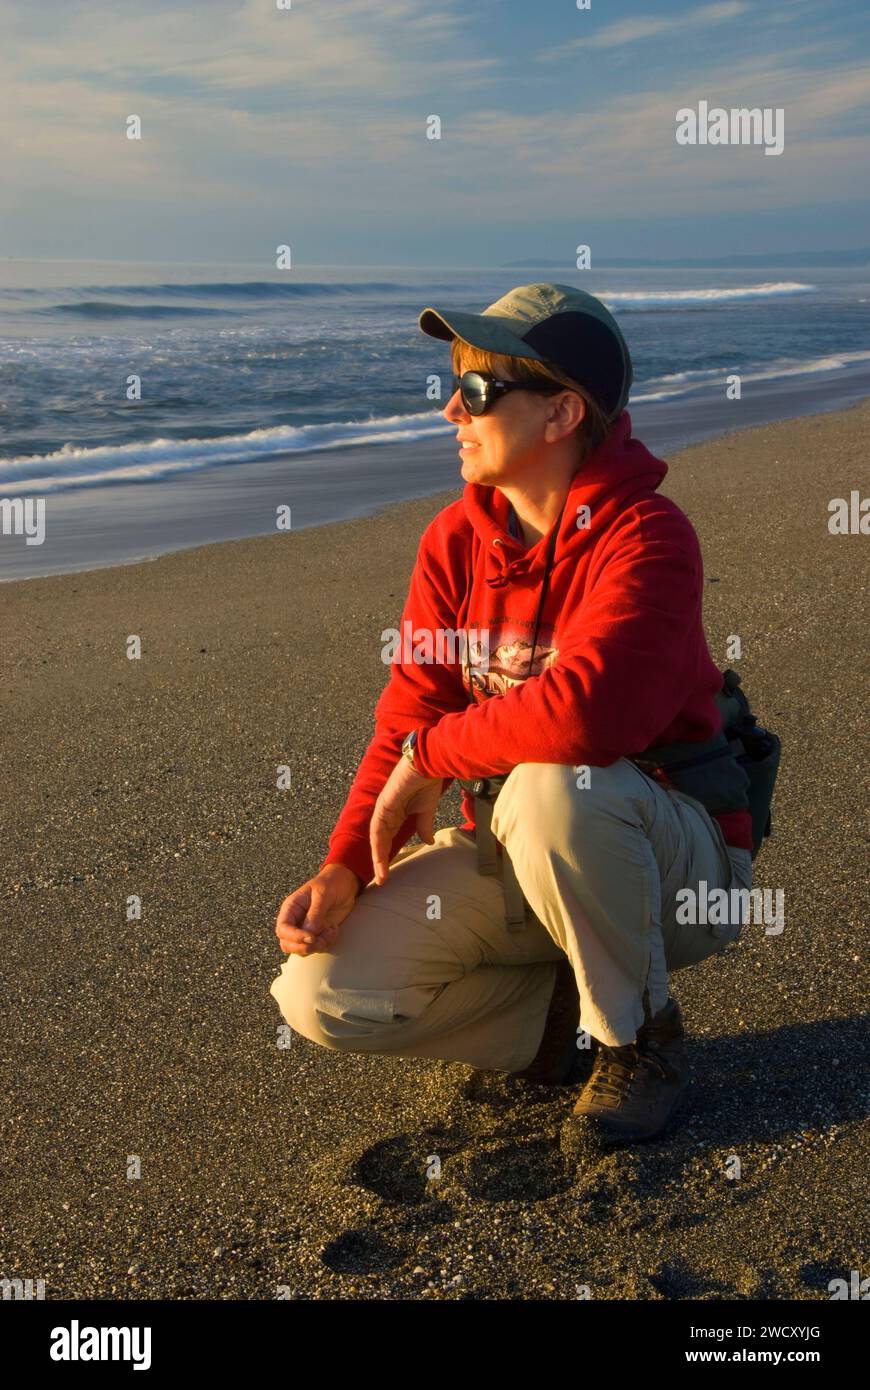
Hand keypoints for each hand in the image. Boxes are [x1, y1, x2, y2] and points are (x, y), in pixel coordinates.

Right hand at [274, 863, 361, 956]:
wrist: (346, 883)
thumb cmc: (331, 883)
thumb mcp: (323, 894)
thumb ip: (315, 913)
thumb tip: (308, 932)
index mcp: (291, 908)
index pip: (283, 929)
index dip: (294, 937)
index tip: (311, 938)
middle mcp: (296, 921)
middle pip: (288, 944)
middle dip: (304, 947)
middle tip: (321, 940)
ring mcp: (307, 929)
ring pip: (302, 950)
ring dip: (318, 946)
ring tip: (331, 930)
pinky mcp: (318, 934)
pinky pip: (318, 947)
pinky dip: (327, 943)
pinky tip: (334, 929)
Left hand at [370, 758, 443, 886]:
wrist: (429, 763)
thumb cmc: (427, 781)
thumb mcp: (426, 810)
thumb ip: (424, 826)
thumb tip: (427, 841)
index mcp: (395, 813)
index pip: (387, 838)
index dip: (387, 855)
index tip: (389, 873)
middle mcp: (386, 812)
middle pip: (379, 841)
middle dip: (380, 861)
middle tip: (382, 880)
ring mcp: (383, 809)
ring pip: (376, 838)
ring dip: (378, 858)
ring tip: (381, 876)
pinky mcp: (383, 805)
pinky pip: (378, 829)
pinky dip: (378, 845)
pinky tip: (380, 859)